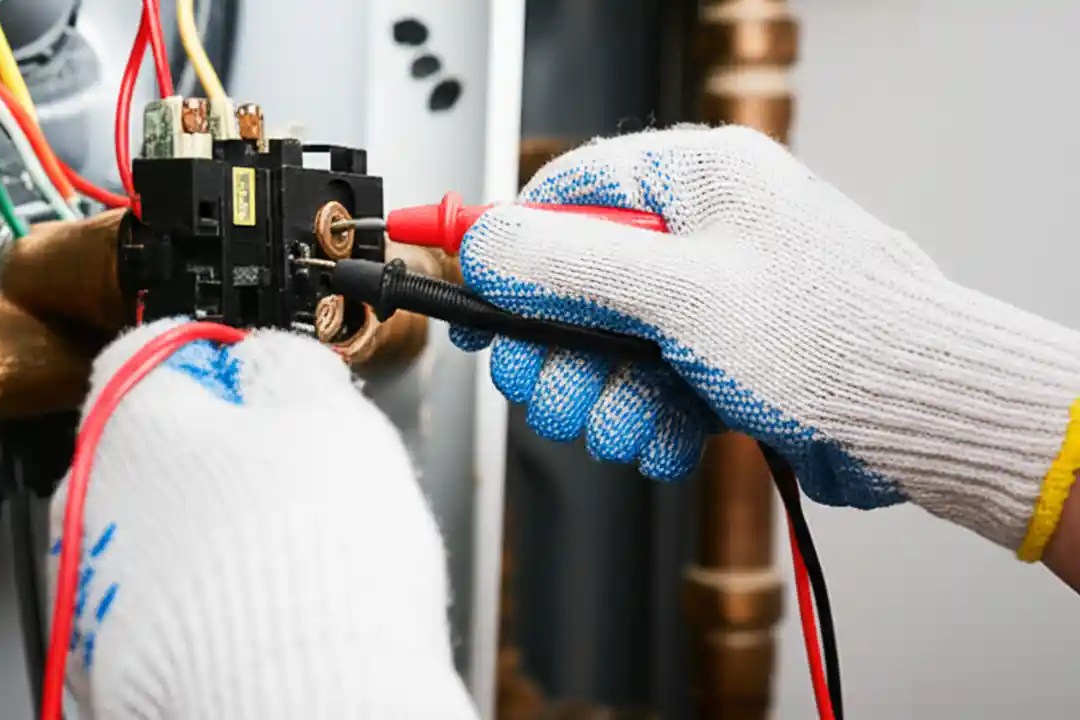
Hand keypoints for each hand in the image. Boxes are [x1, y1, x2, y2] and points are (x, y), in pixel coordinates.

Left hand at [47, 320, 476, 718]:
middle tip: (295, 481)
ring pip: (151, 532)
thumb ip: (286, 362)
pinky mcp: (108, 665)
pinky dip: (195, 606)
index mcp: (132, 421)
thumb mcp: (332, 415)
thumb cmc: (319, 568)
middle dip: (218, 456)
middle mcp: (89, 504)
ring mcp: (92, 592)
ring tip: (285, 560)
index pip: (157, 351)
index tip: (265, 385)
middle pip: (151, 449)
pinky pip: (153, 609)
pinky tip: (257, 615)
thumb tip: (268, 358)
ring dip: (204, 533)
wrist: (310, 703)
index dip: (224, 362)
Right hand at [456, 125, 1079, 555]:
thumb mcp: (682, 293)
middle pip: (576, 284)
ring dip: (605, 399)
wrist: (924, 418)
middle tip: (547, 388)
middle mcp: (700, 236)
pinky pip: (652, 386)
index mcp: (695, 181)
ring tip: (626, 425)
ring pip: (610, 348)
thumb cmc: (837, 337)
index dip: (510, 250)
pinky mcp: (724, 359)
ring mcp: (712, 301)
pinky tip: (668, 438)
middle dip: (558, 350)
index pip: (566, 194)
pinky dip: (650, 421)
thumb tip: (487, 242)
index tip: (473, 295)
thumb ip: (571, 263)